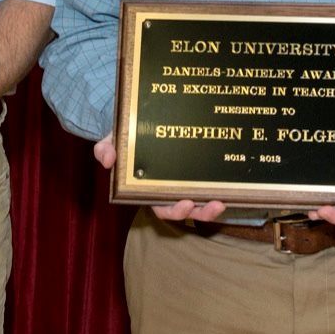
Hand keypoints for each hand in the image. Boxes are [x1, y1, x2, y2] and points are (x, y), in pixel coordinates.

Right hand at [90, 136, 225, 220]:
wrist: (140, 121)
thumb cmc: (127, 136)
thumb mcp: (113, 139)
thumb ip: (105, 148)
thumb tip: (107, 160)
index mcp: (150, 187)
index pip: (161, 206)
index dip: (174, 211)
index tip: (186, 204)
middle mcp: (168, 189)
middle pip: (185, 210)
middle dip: (199, 212)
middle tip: (211, 205)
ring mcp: (184, 182)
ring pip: (200, 203)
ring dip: (211, 208)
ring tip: (222, 202)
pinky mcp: (197, 172)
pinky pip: (208, 186)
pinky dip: (217, 190)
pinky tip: (229, 188)